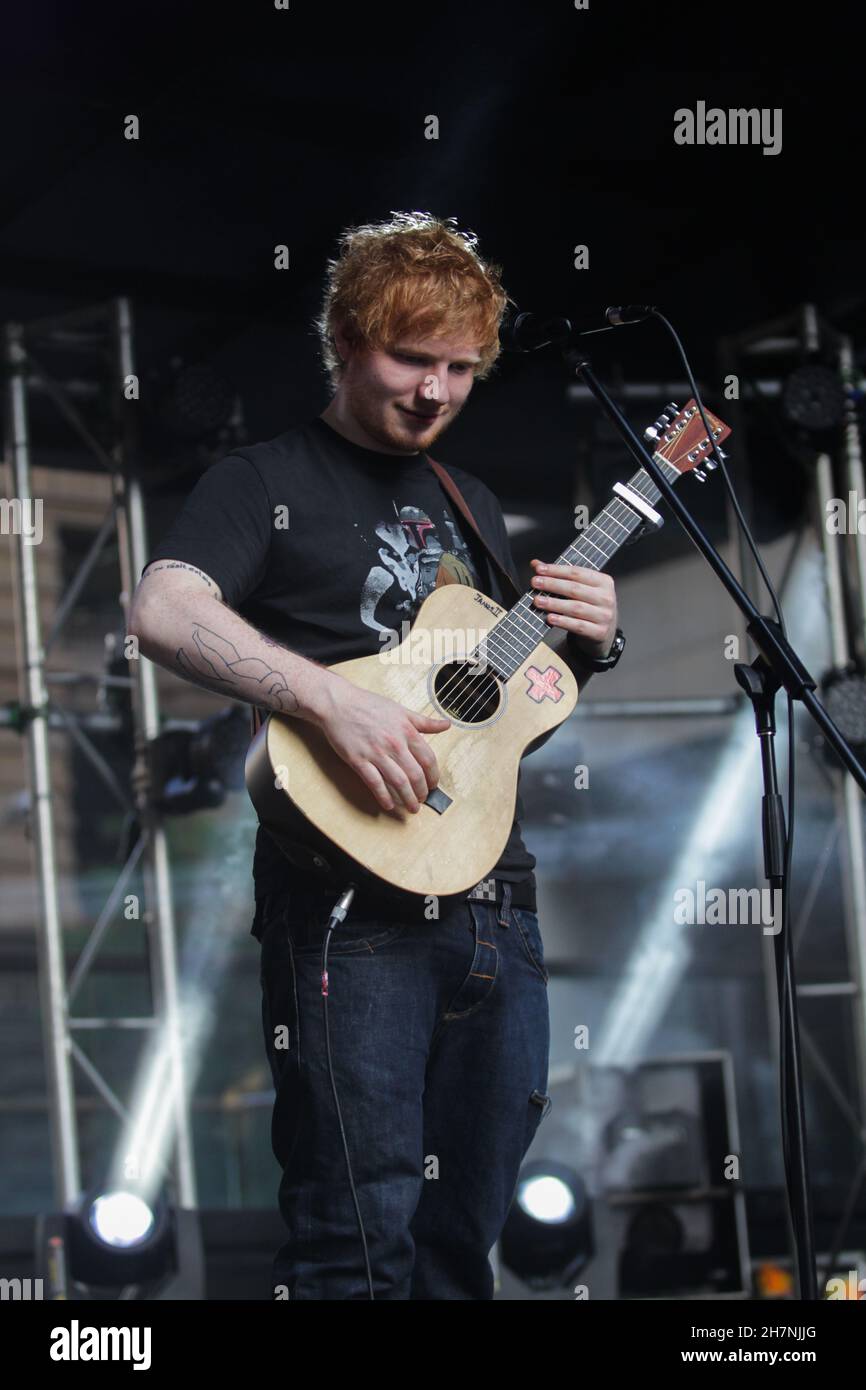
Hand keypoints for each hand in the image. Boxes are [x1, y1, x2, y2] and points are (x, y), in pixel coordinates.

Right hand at [316, 675, 450, 813]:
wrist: (338, 703)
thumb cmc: (368, 705)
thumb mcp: (401, 710)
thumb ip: (424, 721)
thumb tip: (446, 724)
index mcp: (407, 731)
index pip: (428, 759)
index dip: (434, 776)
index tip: (433, 785)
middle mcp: (395, 744)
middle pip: (416, 775)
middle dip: (422, 792)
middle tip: (423, 800)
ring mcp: (376, 753)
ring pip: (398, 782)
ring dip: (407, 799)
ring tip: (412, 808)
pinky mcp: (359, 760)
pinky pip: (375, 783)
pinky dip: (384, 797)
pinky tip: (388, 805)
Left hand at [529, 559, 617, 658]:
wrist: (604, 632)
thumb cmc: (590, 606)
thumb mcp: (580, 589)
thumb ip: (559, 576)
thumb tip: (536, 564)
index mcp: (603, 581)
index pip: (577, 573)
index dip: (556, 570)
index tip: (539, 570)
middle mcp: (606, 597)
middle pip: (575, 589)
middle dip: (552, 584)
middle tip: (535, 583)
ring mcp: (604, 615)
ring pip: (576, 608)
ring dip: (554, 603)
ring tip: (538, 601)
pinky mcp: (599, 632)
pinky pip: (578, 626)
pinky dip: (563, 621)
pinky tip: (550, 618)